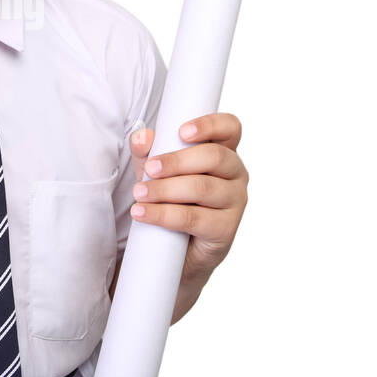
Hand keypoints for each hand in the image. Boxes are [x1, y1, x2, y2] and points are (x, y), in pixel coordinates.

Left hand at [127, 112, 248, 293]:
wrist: (176, 251)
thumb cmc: (172, 200)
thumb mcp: (156, 173)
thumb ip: (148, 153)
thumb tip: (141, 136)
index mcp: (224, 151)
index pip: (230, 127)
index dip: (210, 125)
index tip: (181, 132)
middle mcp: (236, 174)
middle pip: (214, 157)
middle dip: (176, 161)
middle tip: (149, 169)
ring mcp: (235, 201)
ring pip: (202, 188)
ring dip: (165, 190)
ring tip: (139, 194)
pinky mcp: (226, 229)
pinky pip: (195, 219)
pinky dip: (164, 215)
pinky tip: (143, 213)